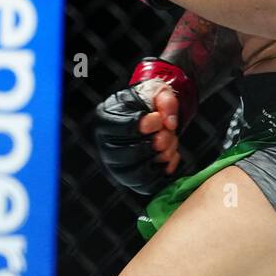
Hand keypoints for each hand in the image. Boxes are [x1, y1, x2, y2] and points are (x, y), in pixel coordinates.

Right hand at [93, 60, 196, 195]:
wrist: (149, 114)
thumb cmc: (148, 102)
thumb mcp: (157, 90)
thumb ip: (166, 101)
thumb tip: (170, 123)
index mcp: (105, 118)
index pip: (124, 128)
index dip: (146, 124)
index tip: (158, 118)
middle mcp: (105, 145)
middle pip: (131, 153)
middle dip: (158, 142)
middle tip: (168, 132)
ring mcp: (116, 165)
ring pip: (140, 172)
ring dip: (163, 156)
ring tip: (170, 141)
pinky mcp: (131, 179)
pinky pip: (149, 184)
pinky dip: (165, 170)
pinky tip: (171, 154)